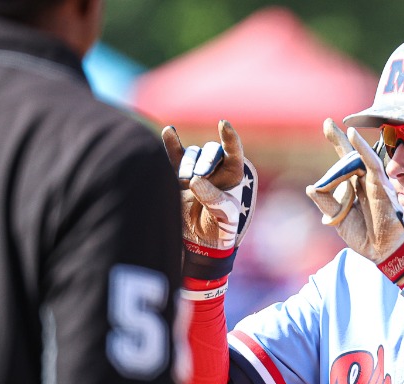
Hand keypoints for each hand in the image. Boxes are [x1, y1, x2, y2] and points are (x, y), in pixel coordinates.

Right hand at [162, 120, 255, 250]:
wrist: (201, 241)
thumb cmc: (220, 229)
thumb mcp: (223, 217)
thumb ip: (212, 198)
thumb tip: (195, 180)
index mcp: (234, 177)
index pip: (234, 152)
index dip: (230, 138)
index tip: (223, 124)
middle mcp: (218, 169)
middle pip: (212, 151)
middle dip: (204, 161)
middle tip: (196, 178)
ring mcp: (198, 170)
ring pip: (192, 154)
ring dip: (187, 164)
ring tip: (183, 181)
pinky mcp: (179, 175)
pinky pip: (175, 156)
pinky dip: (171, 143)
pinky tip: (168, 131)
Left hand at [305, 118, 403, 262]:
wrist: (381, 251)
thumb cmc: (363, 235)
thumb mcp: (336, 218)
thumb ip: (326, 202)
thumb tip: (311, 187)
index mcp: (354, 186)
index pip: (344, 161)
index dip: (337, 142)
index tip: (328, 124)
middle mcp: (364, 181)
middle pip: (351, 155)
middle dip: (339, 139)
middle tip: (327, 124)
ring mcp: (374, 182)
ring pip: (359, 159)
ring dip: (348, 144)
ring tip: (333, 130)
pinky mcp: (382, 185)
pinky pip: (372, 164)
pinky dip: (363, 150)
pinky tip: (353, 137)